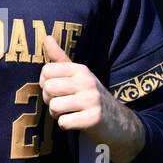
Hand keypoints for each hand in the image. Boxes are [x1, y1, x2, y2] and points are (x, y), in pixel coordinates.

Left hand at [39, 34, 144, 162]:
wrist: (117, 121)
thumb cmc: (90, 95)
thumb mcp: (78, 75)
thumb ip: (60, 58)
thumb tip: (46, 37)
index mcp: (81, 69)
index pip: (47, 70)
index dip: (45, 83)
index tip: (56, 89)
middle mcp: (87, 81)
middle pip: (49, 88)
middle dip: (50, 99)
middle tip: (62, 103)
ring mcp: (91, 100)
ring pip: (54, 107)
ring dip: (57, 114)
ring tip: (69, 112)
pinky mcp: (93, 119)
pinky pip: (64, 122)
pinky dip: (66, 125)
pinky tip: (76, 121)